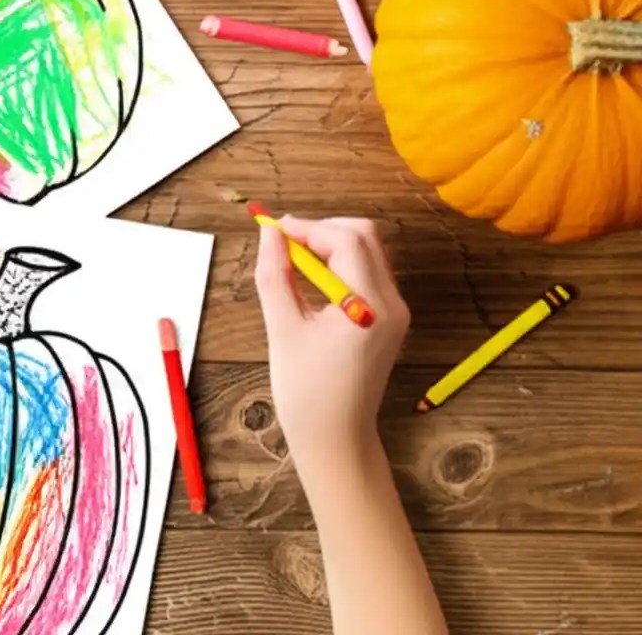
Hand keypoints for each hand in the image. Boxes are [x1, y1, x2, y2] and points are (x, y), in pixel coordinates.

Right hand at [253, 216, 410, 460]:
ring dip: (331, 244)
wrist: (336, 437)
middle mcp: (392, 303)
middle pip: (364, 237)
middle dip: (321, 230)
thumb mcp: (282, 330)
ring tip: (293, 261)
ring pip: (368, 251)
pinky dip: (340, 264)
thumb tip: (269, 235)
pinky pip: (368, 273)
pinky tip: (312, 280)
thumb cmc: (306, 394)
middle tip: (283, 242)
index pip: (346, 241)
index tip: (273, 231)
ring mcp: (396, 311)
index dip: (307, 227)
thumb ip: (275, 276)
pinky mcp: (390, 319)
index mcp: (369, 307)